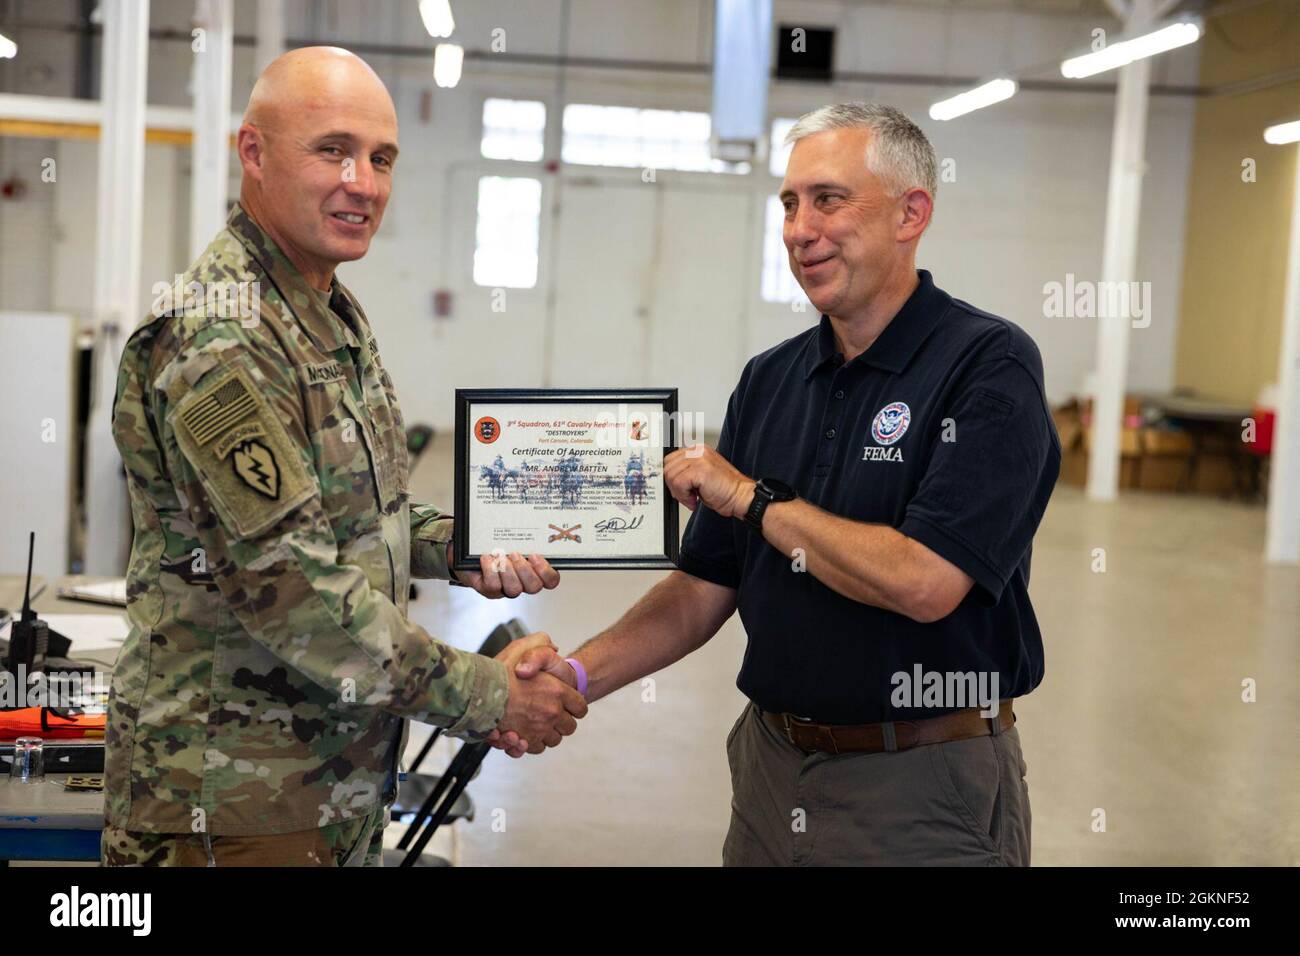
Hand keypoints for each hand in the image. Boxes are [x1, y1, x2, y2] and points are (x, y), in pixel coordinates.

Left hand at [447, 543, 560, 598]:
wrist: (472, 552)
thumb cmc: (498, 544)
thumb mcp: (515, 538)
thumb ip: (526, 534)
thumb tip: (533, 516)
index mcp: (535, 570)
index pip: (551, 580)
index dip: (546, 571)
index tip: (535, 555)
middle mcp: (523, 582)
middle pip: (534, 587)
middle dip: (525, 569)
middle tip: (515, 553)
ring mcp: (507, 588)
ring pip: (514, 589)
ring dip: (507, 570)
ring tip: (500, 555)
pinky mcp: (490, 590)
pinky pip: (494, 585)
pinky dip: (490, 569)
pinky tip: (486, 558)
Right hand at [491, 633, 586, 757]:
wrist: (475, 691)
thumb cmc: (498, 670)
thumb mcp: (523, 646)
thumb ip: (541, 643)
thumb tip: (554, 647)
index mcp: (557, 690)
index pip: (580, 707)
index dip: (574, 705)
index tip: (566, 704)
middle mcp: (551, 712)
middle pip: (569, 726)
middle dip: (561, 722)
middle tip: (549, 714)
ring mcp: (539, 728)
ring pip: (554, 739)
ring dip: (545, 734)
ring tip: (533, 724)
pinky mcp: (525, 741)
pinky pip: (536, 748)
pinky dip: (531, 744)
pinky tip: (523, 734)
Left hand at [664, 444, 754, 517]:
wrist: (741, 496)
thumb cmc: (725, 490)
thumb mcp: (701, 476)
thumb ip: (686, 472)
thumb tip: (670, 478)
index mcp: (698, 450)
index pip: (670, 460)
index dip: (672, 478)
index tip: (679, 489)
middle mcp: (698, 451)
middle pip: (668, 467)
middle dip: (673, 486)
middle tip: (686, 495)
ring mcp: (699, 458)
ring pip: (671, 476)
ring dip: (679, 493)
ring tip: (693, 498)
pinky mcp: (700, 469)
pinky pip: (679, 483)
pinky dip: (684, 496)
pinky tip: (695, 500)